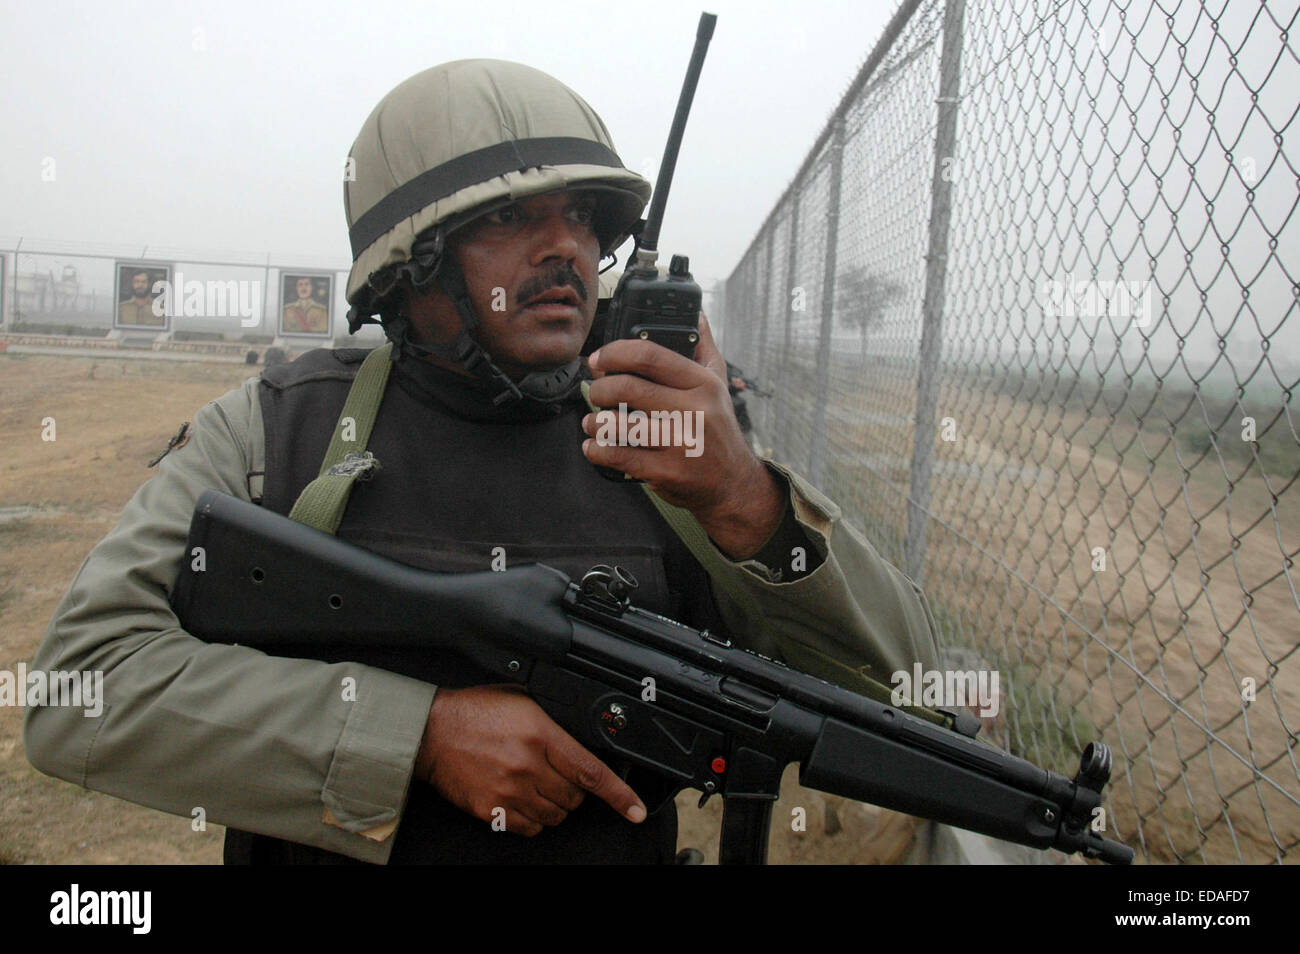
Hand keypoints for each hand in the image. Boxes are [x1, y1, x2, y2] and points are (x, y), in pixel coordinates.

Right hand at [413, 685, 646, 835]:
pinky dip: (533, 819)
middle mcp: (527, 765)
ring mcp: (510, 791)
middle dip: (573, 789)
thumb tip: (585, 738)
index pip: (590, 771)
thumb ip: (556, 722)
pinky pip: (530, 828)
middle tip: (555, 773)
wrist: (432, 732)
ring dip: (554, 805)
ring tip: (535, 783)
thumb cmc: (476, 712)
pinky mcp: (492, 811)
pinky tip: (521, 798)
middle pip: (575, 797)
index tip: (636, 810)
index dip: (619, 795)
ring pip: (555, 816)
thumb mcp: (524, 702)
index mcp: (540, 735)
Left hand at [582, 313, 783, 558]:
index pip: (651, 355)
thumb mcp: (718, 386)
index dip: (615, 353)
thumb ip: (703, 349)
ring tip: (593, 421)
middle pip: (628, 388)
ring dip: (595, 421)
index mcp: (702, 384)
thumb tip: (696, 314)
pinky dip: (597, 450)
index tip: (599, 359)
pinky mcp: (667, 471)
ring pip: (619, 424)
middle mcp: (694, 410)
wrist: (733, 484)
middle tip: (596, 392)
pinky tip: (594, 447)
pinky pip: (619, 456)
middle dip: (600, 389)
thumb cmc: (719, 433)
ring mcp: (680, 443)